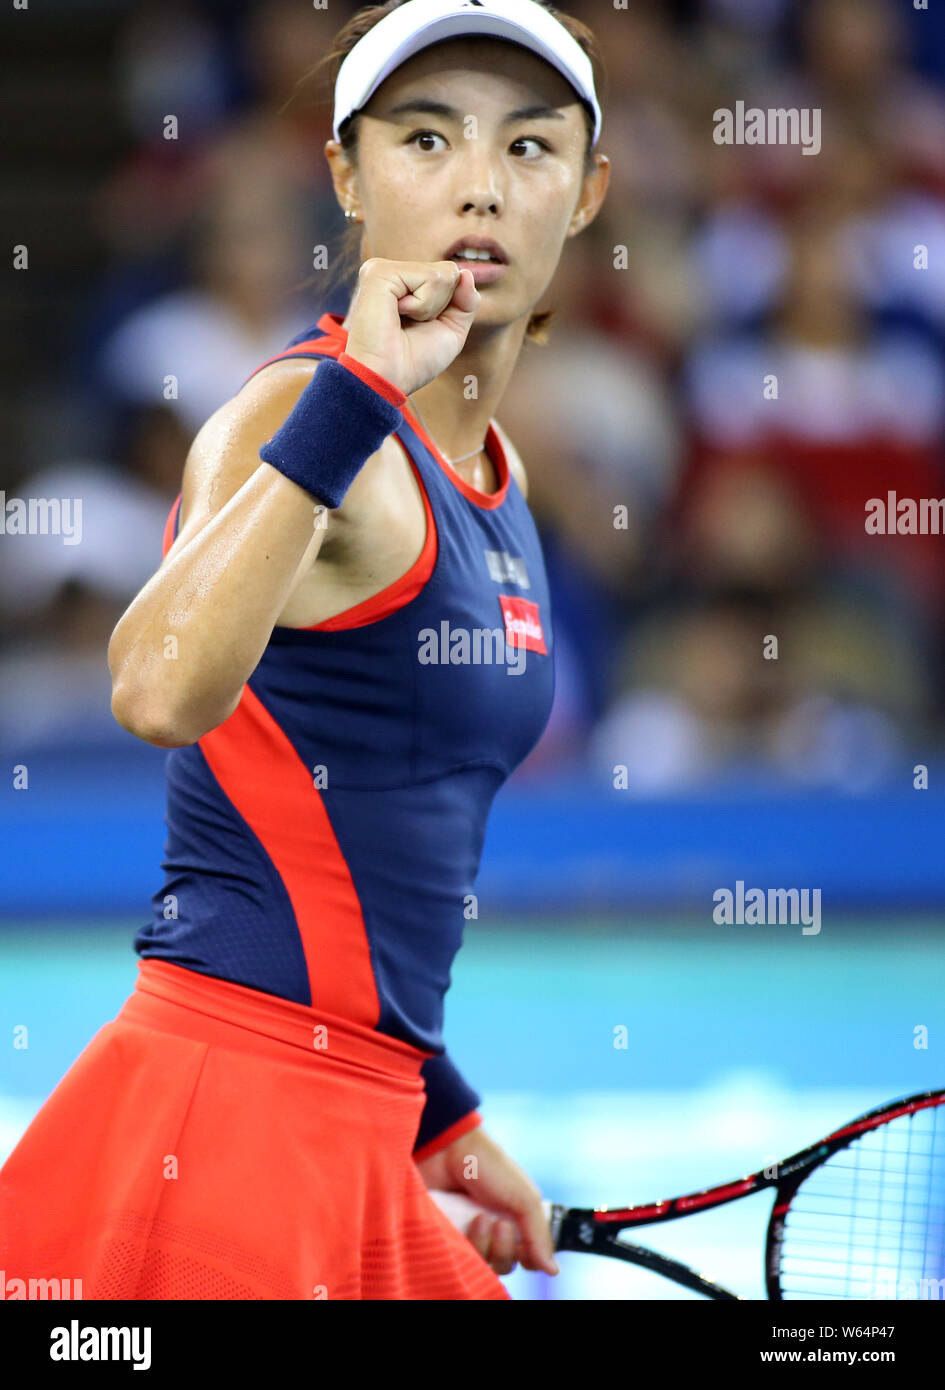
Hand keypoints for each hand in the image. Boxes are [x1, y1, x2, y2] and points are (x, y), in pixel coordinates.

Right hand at [343, 257, 480, 397]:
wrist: (387, 379)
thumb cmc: (413, 362)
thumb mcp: (451, 331)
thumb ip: (466, 301)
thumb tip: (467, 272)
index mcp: (405, 284)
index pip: (450, 277)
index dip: (449, 308)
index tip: (420, 328)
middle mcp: (393, 274)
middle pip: (448, 272)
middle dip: (441, 306)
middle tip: (411, 326)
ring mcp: (384, 269)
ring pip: (442, 274)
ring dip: (431, 307)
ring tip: (402, 321)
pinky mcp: (380, 272)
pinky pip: (430, 277)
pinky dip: (423, 304)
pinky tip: (397, 313)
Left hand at [416, 1125, 558, 1277]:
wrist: (447, 1150)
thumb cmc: (490, 1167)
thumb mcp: (524, 1197)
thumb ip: (539, 1235)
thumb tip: (554, 1271)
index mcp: (517, 1220)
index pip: (529, 1258)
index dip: (529, 1258)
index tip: (525, 1247)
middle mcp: (495, 1231)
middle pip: (506, 1264)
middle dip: (505, 1249)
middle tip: (499, 1224)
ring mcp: (471, 1235)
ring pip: (483, 1264)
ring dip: (484, 1244)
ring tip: (478, 1217)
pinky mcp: (449, 1236)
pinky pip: (460, 1259)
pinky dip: (465, 1245)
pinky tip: (461, 1222)